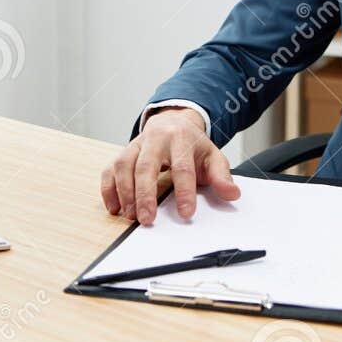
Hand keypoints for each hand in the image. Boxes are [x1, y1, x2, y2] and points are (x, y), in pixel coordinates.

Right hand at [101, 108, 240, 223]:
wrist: (173, 122)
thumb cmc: (192, 144)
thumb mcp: (212, 156)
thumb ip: (221, 176)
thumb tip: (232, 194)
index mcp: (181, 139)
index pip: (182, 167)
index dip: (184, 191)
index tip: (186, 213)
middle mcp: (155, 139)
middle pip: (146, 166)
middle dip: (145, 194)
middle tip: (146, 219)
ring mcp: (136, 144)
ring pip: (124, 165)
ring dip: (125, 192)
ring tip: (130, 215)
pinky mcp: (123, 151)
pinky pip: (109, 168)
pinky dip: (108, 188)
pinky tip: (114, 207)